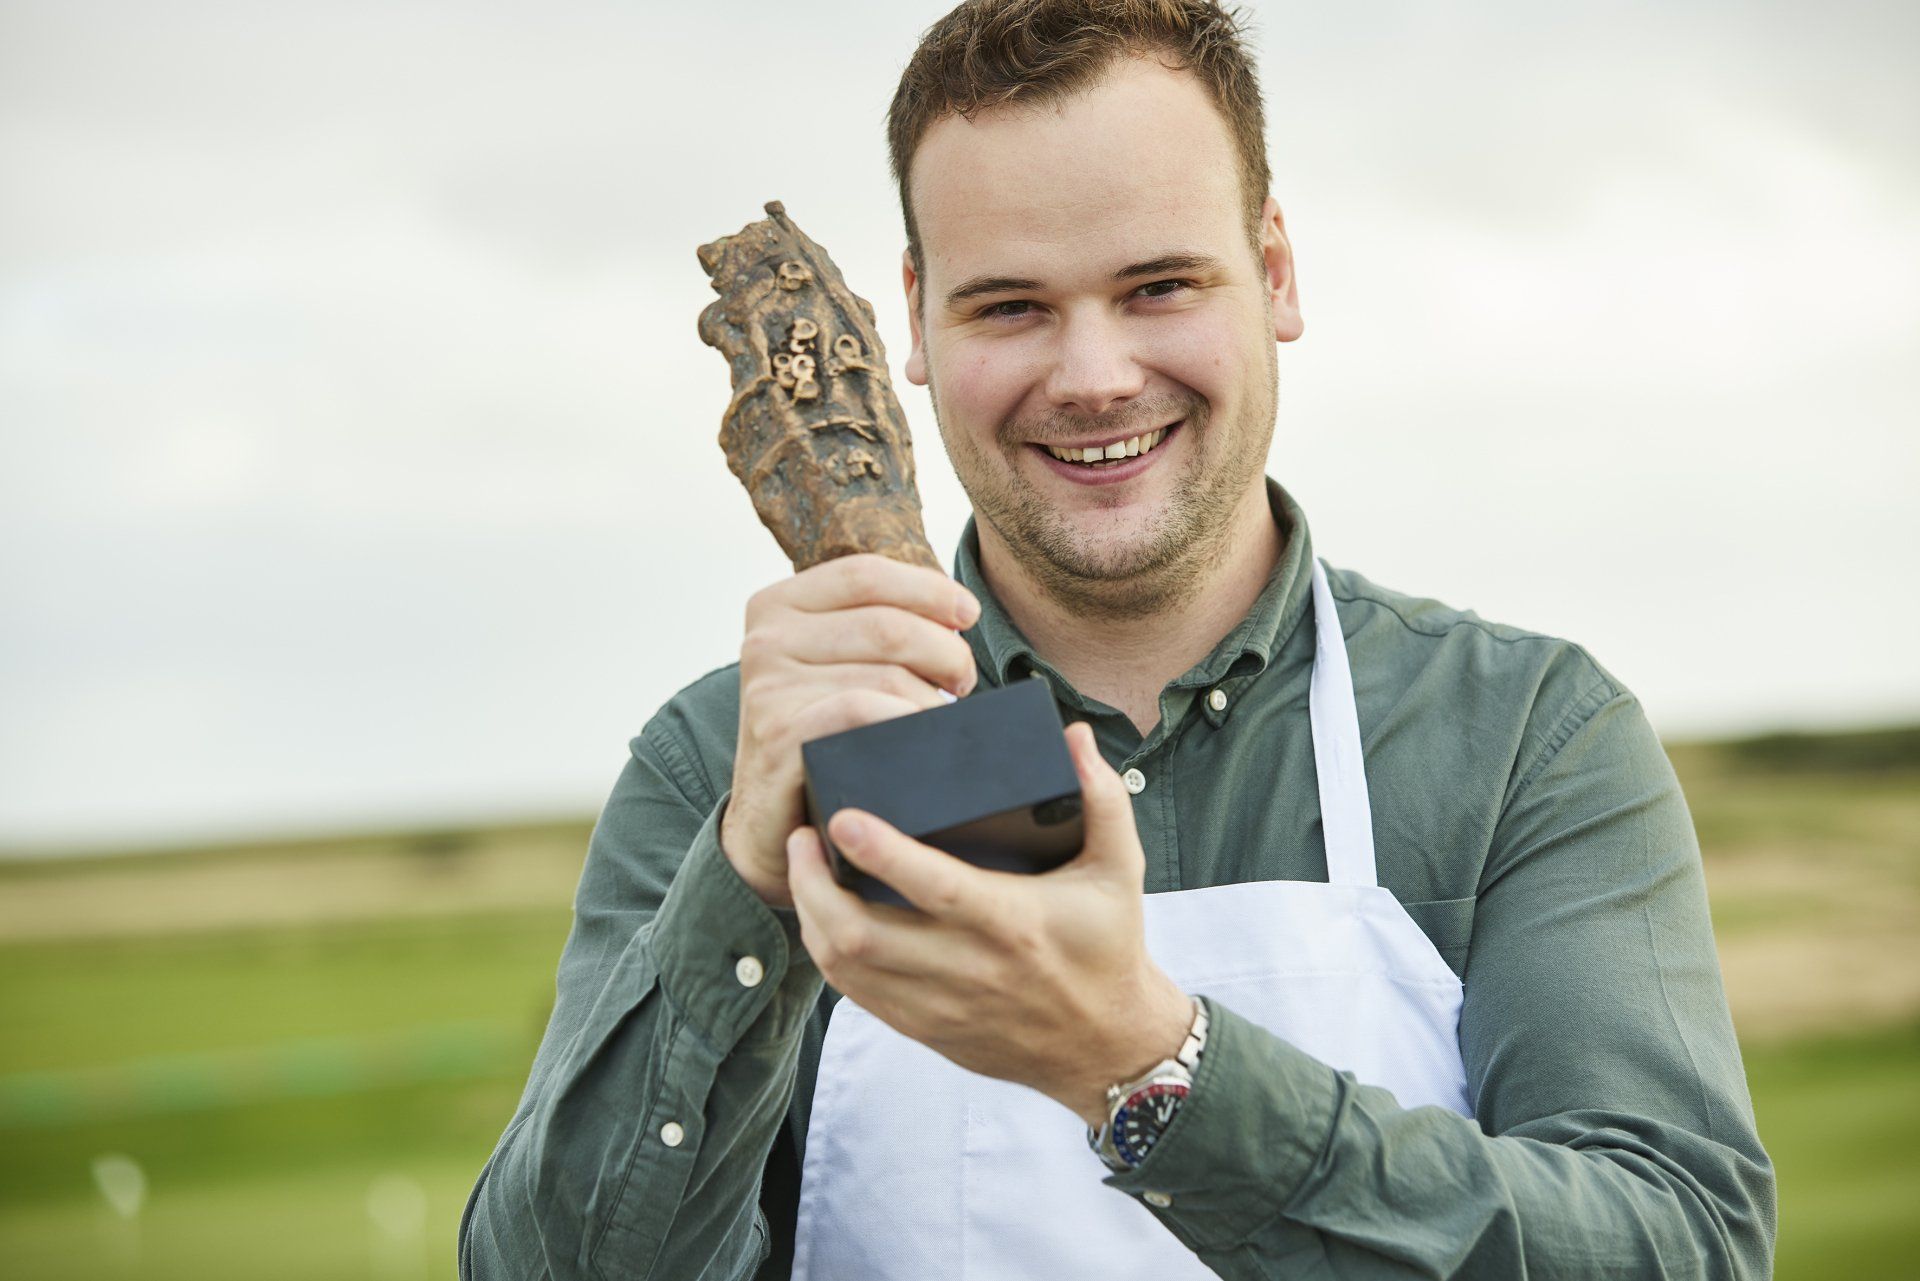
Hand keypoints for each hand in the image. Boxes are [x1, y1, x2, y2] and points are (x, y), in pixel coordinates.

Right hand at [720, 553, 980, 907]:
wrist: (771, 821)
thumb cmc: (822, 734)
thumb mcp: (836, 663)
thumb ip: (876, 624)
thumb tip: (958, 611)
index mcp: (779, 606)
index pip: (866, 574)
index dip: (928, 589)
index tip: (968, 615)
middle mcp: (766, 640)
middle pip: (886, 624)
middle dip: (945, 652)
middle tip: (962, 682)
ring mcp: (768, 688)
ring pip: (886, 673)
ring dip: (934, 699)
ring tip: (944, 717)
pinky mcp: (778, 735)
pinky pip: (862, 710)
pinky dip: (906, 721)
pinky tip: (922, 736)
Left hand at [787, 721, 1192, 1125]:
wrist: (1107, 1048)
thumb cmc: (1109, 946)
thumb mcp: (1120, 870)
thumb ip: (1103, 799)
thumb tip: (1076, 737)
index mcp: (1013, 922)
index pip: (935, 887)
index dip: (881, 852)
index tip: (841, 817)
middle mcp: (970, 969)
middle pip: (863, 935)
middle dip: (814, 885)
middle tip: (802, 838)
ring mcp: (940, 1006)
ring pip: (846, 968)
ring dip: (811, 915)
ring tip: (803, 868)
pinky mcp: (924, 1029)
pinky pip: (856, 994)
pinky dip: (828, 951)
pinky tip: (823, 915)